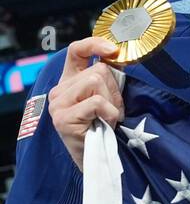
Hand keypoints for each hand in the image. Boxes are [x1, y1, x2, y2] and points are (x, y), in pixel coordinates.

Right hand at [47, 37, 124, 171]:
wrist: (98, 159)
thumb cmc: (105, 128)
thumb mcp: (108, 98)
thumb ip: (107, 79)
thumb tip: (118, 56)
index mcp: (70, 82)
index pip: (76, 51)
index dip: (93, 44)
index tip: (113, 49)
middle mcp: (59, 90)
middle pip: (98, 70)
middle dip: (114, 89)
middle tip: (112, 110)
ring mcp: (58, 104)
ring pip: (96, 81)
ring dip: (112, 101)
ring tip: (107, 118)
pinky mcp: (62, 117)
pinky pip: (96, 102)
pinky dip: (109, 112)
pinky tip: (105, 124)